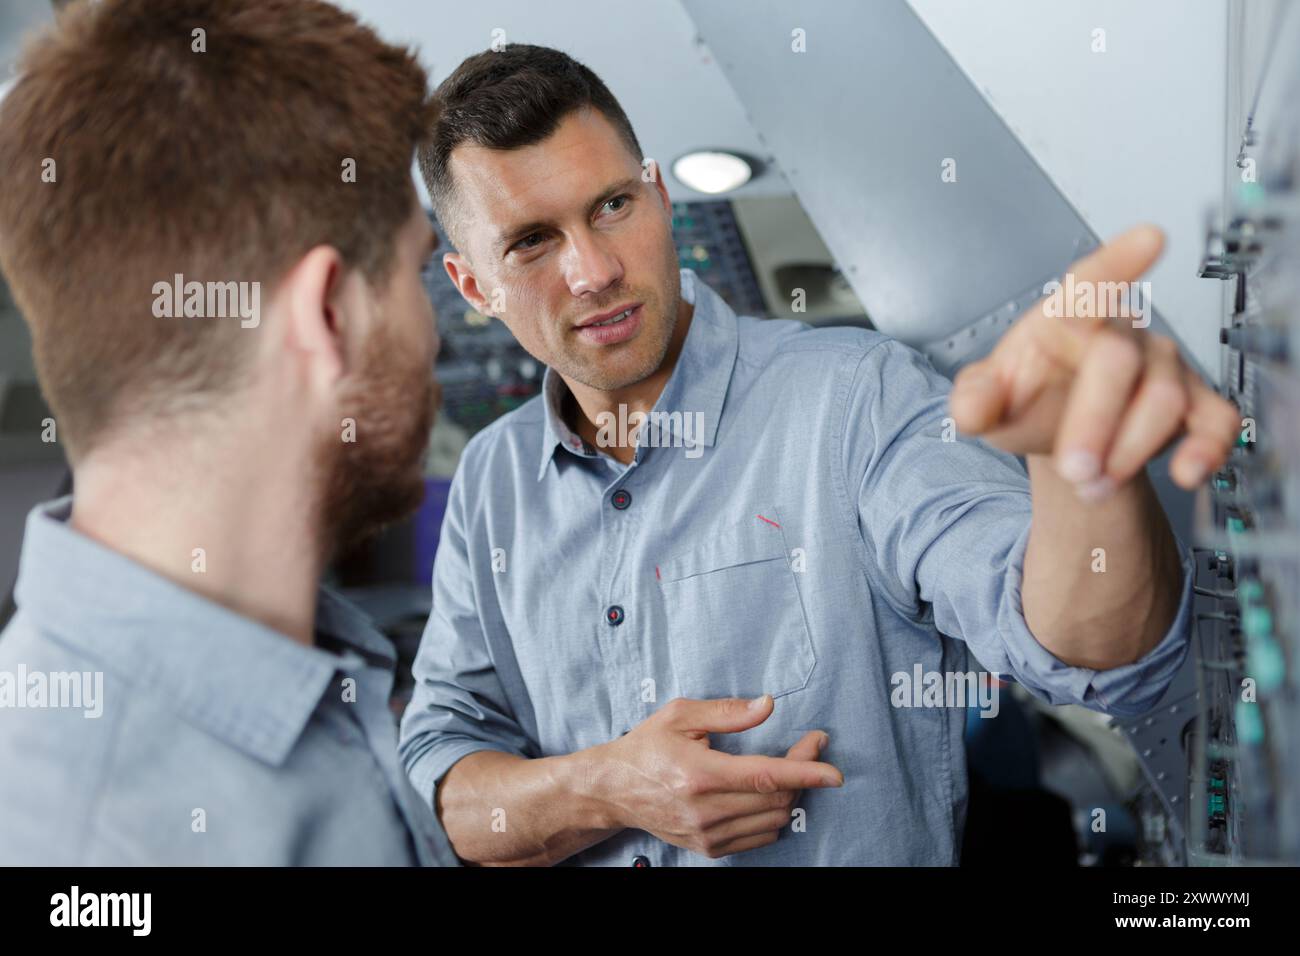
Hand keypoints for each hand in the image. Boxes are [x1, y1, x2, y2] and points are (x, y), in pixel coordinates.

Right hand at [591, 695, 840, 858]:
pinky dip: (773, 816)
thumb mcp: (679, 715)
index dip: (805, 772)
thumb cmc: (646, 746)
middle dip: (803, 773)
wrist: (613, 790)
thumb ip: (726, 711)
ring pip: (773, 821)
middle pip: (776, 799)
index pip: (766, 776)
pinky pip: (759, 837)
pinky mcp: (708, 848)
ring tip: (786, 769)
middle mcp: (705, 810)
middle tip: (808, 746)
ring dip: (790, 795)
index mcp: (700, 774)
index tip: (833, 770)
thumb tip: (767, 705)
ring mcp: (707, 834)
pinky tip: (766, 794)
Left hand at [949, 225, 1239, 498]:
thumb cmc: (1029, 401)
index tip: (1149, 238)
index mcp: (1070, 318)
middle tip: (1074, 468)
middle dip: (1095, 422)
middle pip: (1120, 362)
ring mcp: (1164, 369)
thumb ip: (974, 400)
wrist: (1063, 439)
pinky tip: (1187, 471)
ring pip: (1163, 400)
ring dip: (1126, 452)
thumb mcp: (989, 400)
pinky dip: (1206, 448)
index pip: (1092, 283)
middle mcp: (1124, 335)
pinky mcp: (1195, 404)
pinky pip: (1215, 420)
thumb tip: (971, 410)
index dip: (1119, 262)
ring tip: (1090, 486)